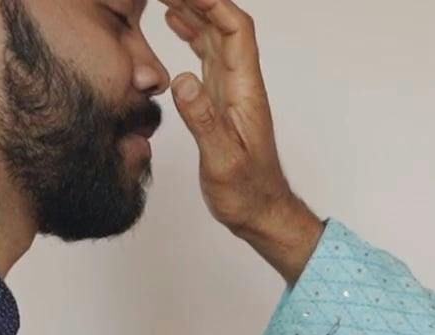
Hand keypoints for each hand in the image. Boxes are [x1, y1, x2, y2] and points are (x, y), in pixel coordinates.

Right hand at [161, 0, 322, 279]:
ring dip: (191, 9)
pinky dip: (190, 32)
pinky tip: (172, 22)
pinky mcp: (219, 99)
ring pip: (212, 35)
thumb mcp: (223, 161)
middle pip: (222, 23)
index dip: (212, 2)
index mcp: (245, 90)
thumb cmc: (248, 194)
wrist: (262, 213)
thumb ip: (204, 121)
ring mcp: (230, 89)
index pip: (236, 29)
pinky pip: (205, 54)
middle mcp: (240, 83)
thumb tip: (183, 79)